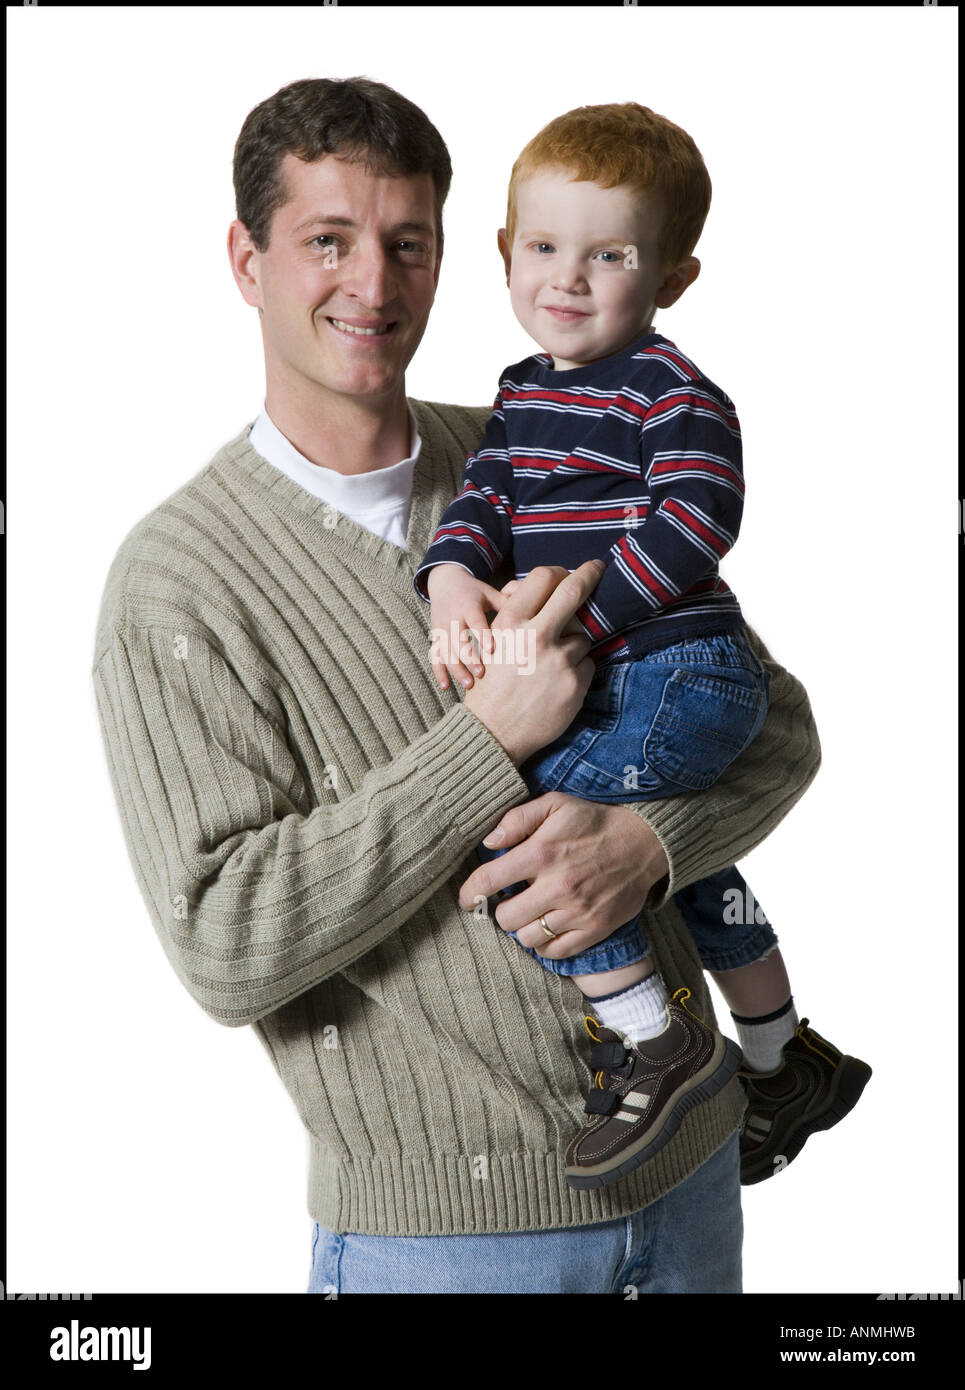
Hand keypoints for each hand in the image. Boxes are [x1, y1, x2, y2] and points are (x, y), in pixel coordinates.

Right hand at [427, 565, 507, 690]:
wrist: (445, 584)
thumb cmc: (475, 593)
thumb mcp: (490, 594)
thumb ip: (508, 605)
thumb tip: (536, 612)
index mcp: (468, 604)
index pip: (475, 620)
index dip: (481, 634)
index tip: (491, 650)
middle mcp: (452, 617)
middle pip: (458, 639)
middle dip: (468, 657)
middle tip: (481, 674)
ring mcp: (441, 629)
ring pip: (445, 651)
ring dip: (456, 669)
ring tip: (470, 684)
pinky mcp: (435, 638)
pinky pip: (435, 656)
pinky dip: (439, 672)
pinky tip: (446, 687)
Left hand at [458, 792, 669, 957]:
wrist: (644, 841)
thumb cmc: (594, 822)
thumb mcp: (556, 804)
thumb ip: (517, 819)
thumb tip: (488, 841)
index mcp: (542, 853)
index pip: (489, 880)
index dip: (469, 892)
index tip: (467, 897)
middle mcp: (558, 886)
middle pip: (505, 918)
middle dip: (501, 910)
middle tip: (510, 901)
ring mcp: (577, 911)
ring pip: (528, 939)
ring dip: (523, 928)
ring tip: (530, 913)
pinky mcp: (595, 929)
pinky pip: (555, 952)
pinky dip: (545, 944)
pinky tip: (547, 926)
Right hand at [462, 562, 601, 765]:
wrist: (493, 731)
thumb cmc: (491, 684)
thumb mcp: (494, 643)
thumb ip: (520, 617)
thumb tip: (550, 589)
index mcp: (510, 623)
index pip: (544, 577)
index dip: (563, 571)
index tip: (577, 570)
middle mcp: (535, 636)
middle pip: (573, 591)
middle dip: (590, 574)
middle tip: (599, 568)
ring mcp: (558, 660)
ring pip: (582, 635)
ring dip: (574, 645)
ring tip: (553, 665)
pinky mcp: (575, 682)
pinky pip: (588, 663)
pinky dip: (577, 670)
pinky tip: (558, 683)